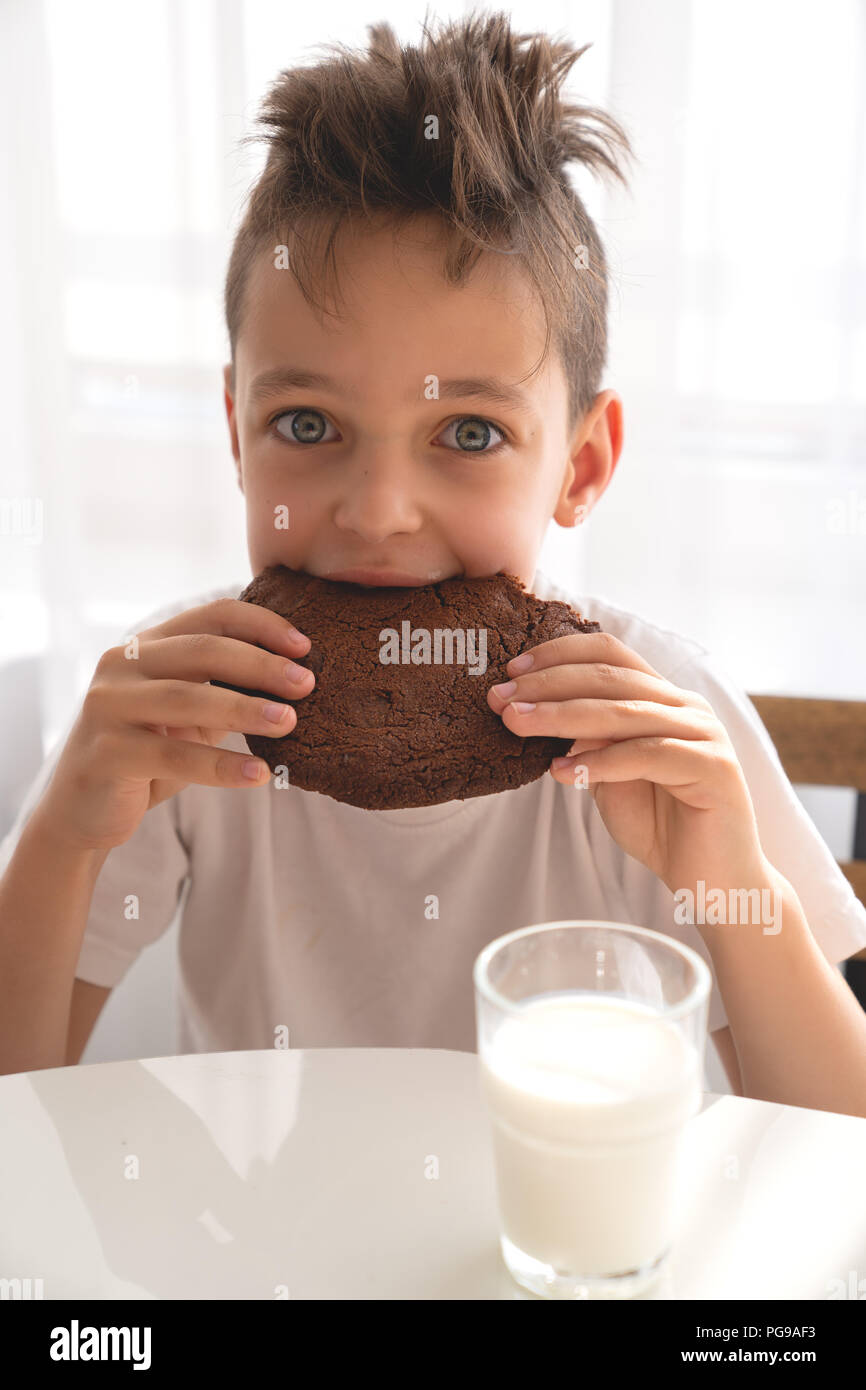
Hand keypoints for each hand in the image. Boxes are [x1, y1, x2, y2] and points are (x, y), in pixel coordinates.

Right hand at [38, 598, 314, 852]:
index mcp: (146, 646)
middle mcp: (121, 665)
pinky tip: (259, 775)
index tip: (304, 647)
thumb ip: (224, 691)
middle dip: (261, 665)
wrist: (83, 809)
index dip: (260, 625)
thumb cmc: (148, 755)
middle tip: (306, 684)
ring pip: (187, 699)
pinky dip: (221, 765)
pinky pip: (173, 756)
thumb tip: (296, 679)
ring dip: (244, 709)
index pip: (210, 617)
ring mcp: (108, 705)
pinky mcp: (106, 752)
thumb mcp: (188, 716)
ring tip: (289, 722)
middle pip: (202, 651)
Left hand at [487, 631, 766, 893]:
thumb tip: (540, 712)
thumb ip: (586, 744)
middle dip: (548, 684)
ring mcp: (705, 735)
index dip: (559, 655)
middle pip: (610, 677)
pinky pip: (648, 755)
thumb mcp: (609, 778)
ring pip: (624, 712)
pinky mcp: (715, 769)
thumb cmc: (660, 827)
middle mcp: (687, 708)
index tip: (511, 672)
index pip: (609, 655)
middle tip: (500, 698)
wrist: (712, 883)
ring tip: (517, 724)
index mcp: (664, 700)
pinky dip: (600, 762)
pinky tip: (561, 773)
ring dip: (562, 715)